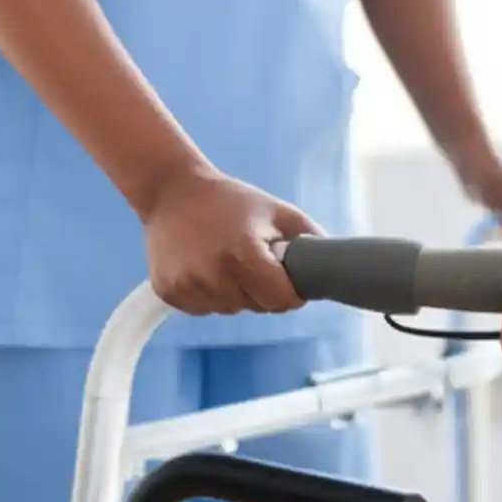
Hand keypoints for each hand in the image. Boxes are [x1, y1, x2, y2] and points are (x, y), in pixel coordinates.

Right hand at [141, 168, 319, 315]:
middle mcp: (213, 272)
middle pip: (257, 308)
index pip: (280, 299)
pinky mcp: (168, 291)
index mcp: (243, 253)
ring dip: (235, 294)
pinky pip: (202, 309)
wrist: (172, 191)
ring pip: (229, 310)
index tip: (289, 283)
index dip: (291, 294)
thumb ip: (310, 239)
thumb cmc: (232, 201)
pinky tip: (204, 267)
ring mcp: (186, 284)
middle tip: (253, 261)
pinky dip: (209, 295)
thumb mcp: (277, 211)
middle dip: (263, 292)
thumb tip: (334, 267)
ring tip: (226, 260)